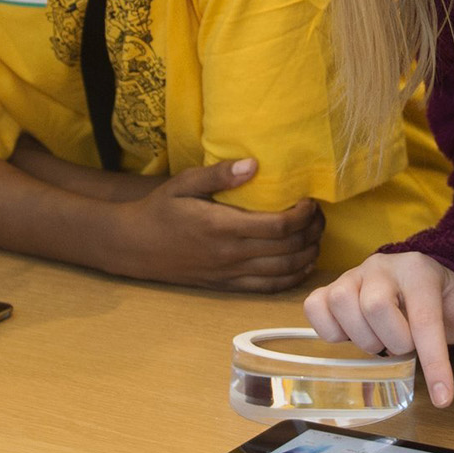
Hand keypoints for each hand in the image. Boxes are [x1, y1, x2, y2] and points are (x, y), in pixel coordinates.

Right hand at [104, 159, 325, 291]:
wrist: (134, 246)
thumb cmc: (160, 210)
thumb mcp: (184, 183)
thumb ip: (219, 175)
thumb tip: (253, 164)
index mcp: (222, 227)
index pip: (278, 227)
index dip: (303, 215)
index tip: (311, 201)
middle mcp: (230, 254)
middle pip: (287, 250)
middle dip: (312, 232)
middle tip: (319, 216)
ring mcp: (230, 274)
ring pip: (282, 272)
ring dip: (307, 255)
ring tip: (315, 236)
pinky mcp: (226, 286)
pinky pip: (267, 288)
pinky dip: (291, 278)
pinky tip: (301, 264)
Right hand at [304, 252, 453, 407]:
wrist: (414, 286)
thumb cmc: (447, 302)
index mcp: (421, 271)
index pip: (426, 321)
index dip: (436, 362)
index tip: (445, 398)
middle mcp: (383, 266)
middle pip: (377, 312)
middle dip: (395, 341)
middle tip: (406, 345)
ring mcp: (352, 275)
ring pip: (345, 311)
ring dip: (364, 339)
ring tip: (383, 339)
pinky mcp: (328, 288)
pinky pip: (317, 311)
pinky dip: (330, 331)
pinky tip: (352, 334)